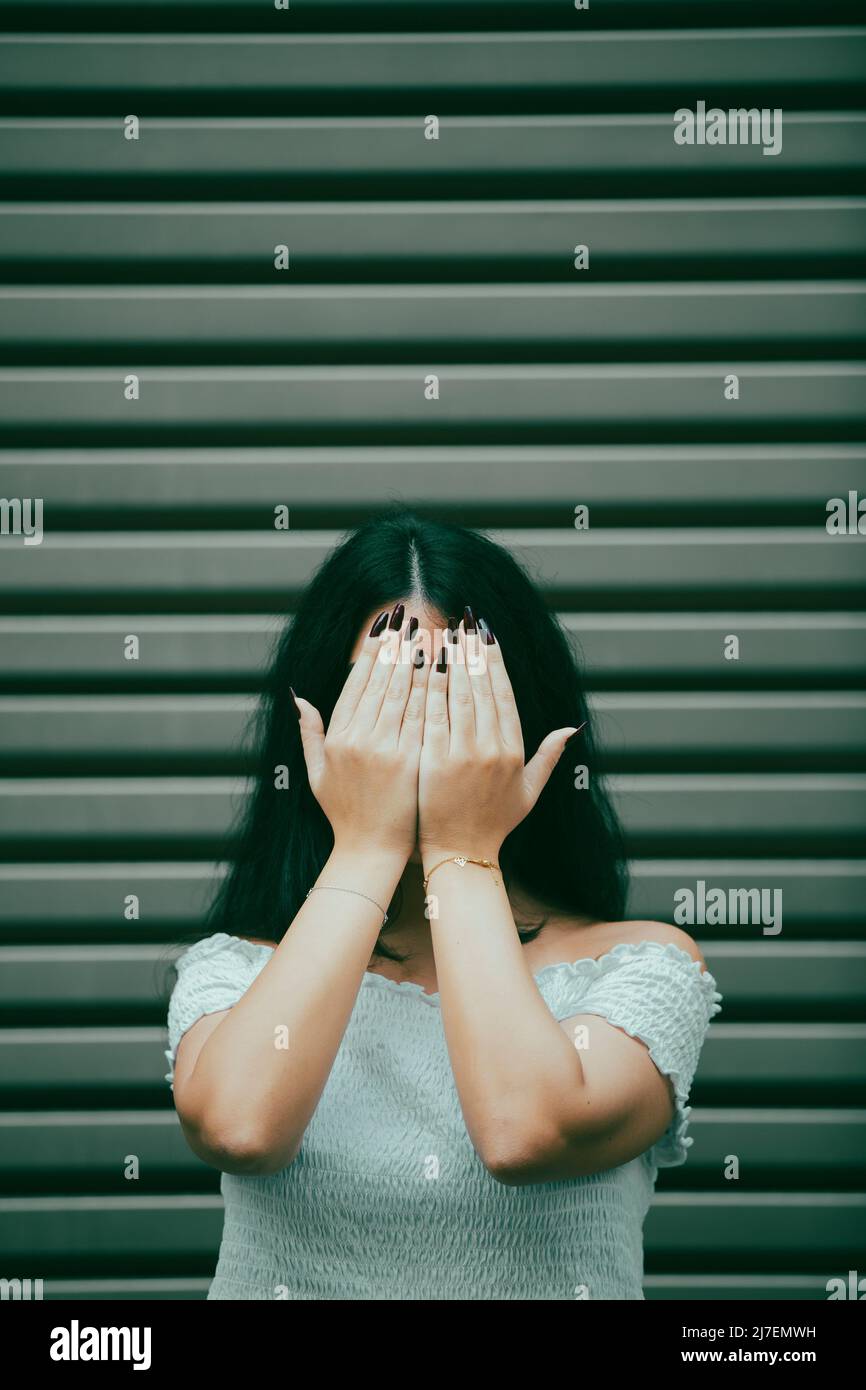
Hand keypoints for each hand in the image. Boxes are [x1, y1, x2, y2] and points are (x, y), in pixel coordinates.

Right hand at [293, 604, 430, 857]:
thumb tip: (297, 697)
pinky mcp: (410, 760)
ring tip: (428, 631)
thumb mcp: (316, 772)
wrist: (370, 852)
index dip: (371, 651)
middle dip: (396, 645)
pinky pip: (422, 715)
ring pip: (403, 692)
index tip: (383, 627)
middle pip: (381, 680)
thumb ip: (310, 732)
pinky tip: (443, 667)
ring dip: (416, 658)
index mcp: (337, 736)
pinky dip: (432, 689)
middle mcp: (358, 738)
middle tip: (408, 616)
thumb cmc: (345, 814)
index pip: (356, 682)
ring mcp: (384, 749)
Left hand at [417, 611, 579, 862]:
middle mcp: (491, 748)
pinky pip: (430, 714)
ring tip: (443, 632)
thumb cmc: (495, 824)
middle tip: (463, 622)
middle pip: (481, 687)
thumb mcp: (530, 792)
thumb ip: (549, 756)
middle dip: (472, 651)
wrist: (462, 854)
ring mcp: (462, 754)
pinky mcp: (433, 760)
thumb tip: (571, 727)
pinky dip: (426, 687)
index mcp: (513, 751)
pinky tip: (421, 664)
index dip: (496, 662)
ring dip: (450, 660)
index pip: (504, 694)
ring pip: (456, 695)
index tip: (487, 636)